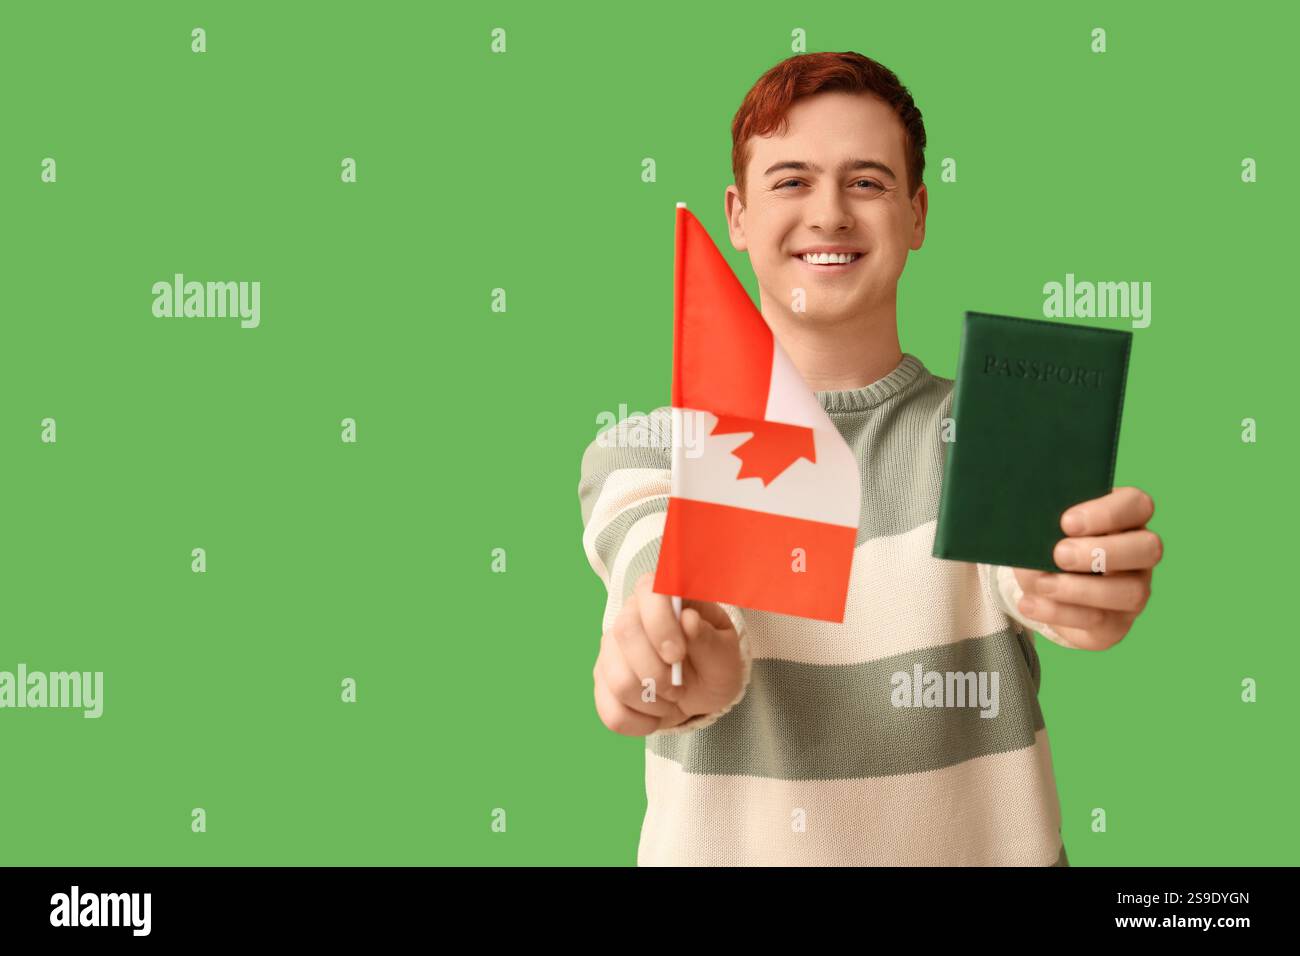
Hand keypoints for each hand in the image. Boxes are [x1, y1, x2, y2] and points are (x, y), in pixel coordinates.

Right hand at [592, 571, 745, 735]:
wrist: (702, 692)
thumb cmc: (714, 663)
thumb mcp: (725, 653)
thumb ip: (709, 638)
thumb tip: (687, 620)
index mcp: (663, 596)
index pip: (648, 591)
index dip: (660, 623)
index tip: (677, 654)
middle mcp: (631, 616)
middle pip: (624, 634)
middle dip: (657, 672)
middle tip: (680, 687)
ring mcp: (611, 649)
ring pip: (617, 679)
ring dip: (653, 702)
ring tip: (672, 700)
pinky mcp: (603, 681)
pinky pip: (611, 711)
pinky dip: (641, 723)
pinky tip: (656, 715)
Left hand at [1012, 486, 1162, 650]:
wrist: (1037, 587)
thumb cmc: (1045, 545)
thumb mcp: (1041, 531)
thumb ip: (1045, 526)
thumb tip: (1036, 532)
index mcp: (1125, 518)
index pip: (1137, 504)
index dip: (1107, 513)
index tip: (1066, 522)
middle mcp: (1139, 553)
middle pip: (1148, 548)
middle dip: (1102, 551)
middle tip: (1059, 554)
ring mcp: (1134, 590)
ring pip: (1131, 592)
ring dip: (1081, 589)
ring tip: (1043, 584)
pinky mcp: (1117, 624)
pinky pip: (1100, 622)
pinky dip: (1060, 613)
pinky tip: (1030, 604)